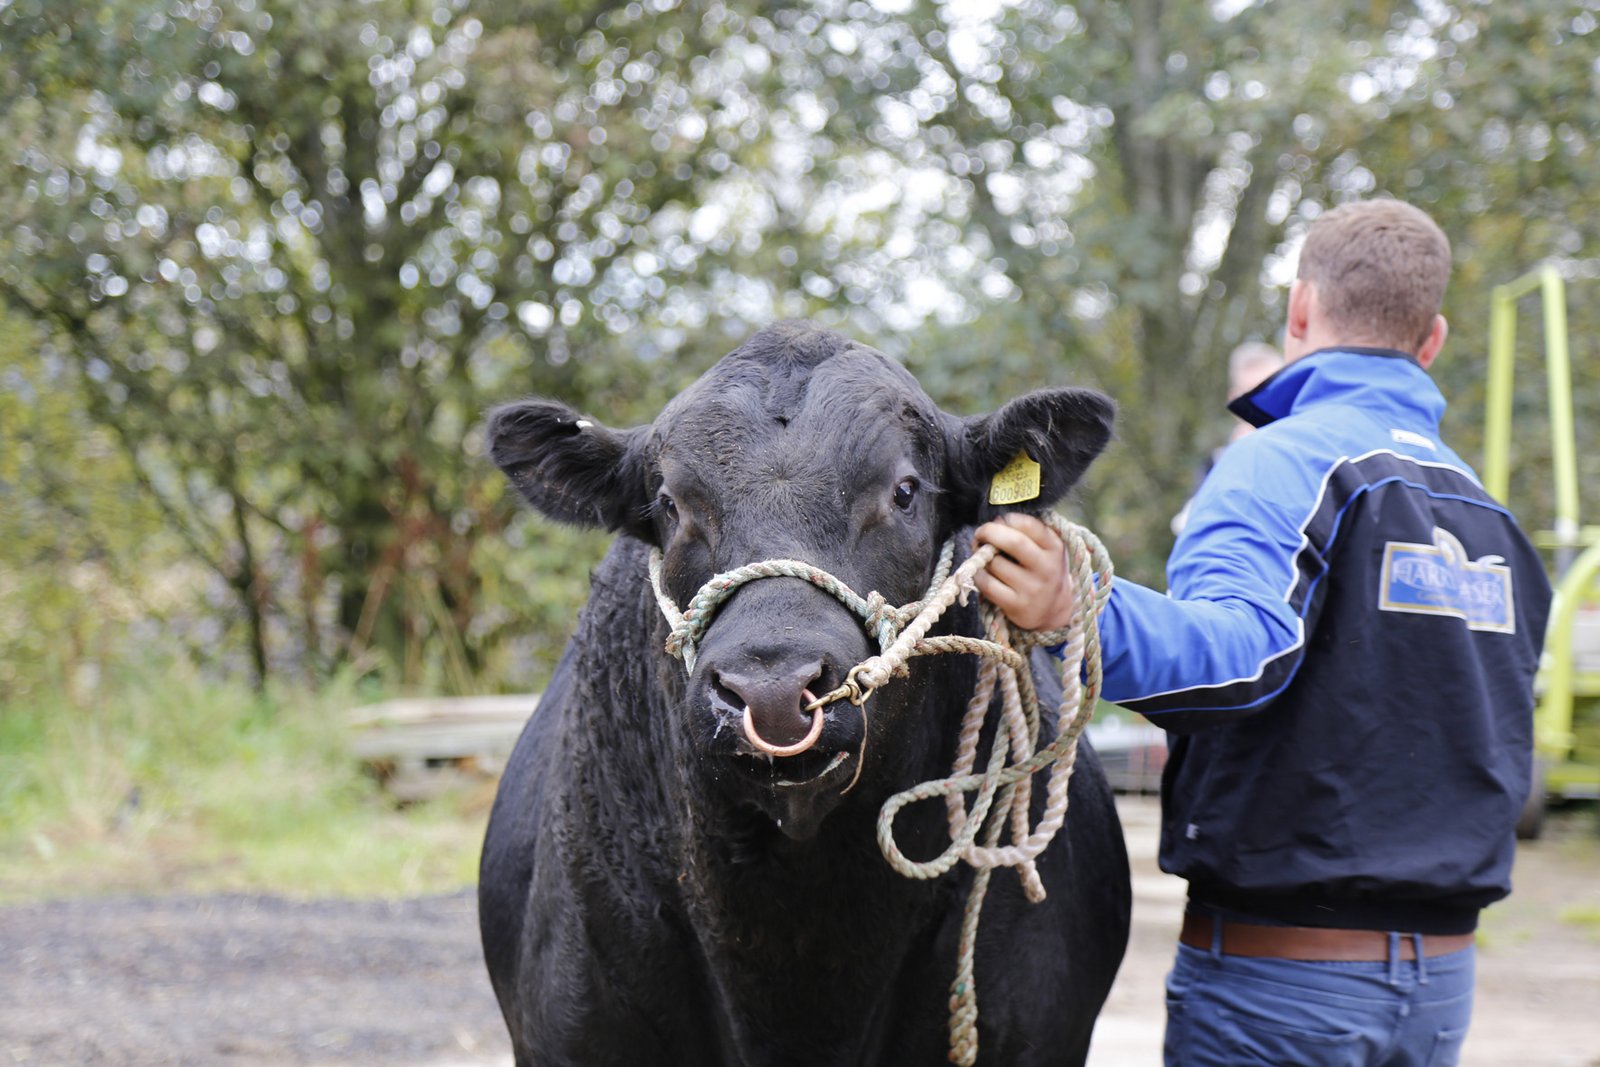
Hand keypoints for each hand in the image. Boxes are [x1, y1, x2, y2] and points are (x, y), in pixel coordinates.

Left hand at [971, 513, 1074, 631]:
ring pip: (995, 563)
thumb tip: (995, 522)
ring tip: (982, 556)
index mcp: (1055, 548)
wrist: (1053, 611)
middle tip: (980, 533)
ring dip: (981, 556)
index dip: (1007, 519)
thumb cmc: (1043, 571)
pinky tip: (982, 573)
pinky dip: (978, 574)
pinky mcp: (1016, 605)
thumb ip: (1027, 533)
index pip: (1029, 525)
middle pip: (1013, 542)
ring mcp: (1032, 589)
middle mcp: (1047, 568)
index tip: (998, 521)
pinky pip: (987, 584)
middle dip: (989, 532)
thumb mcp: (1046, 549)